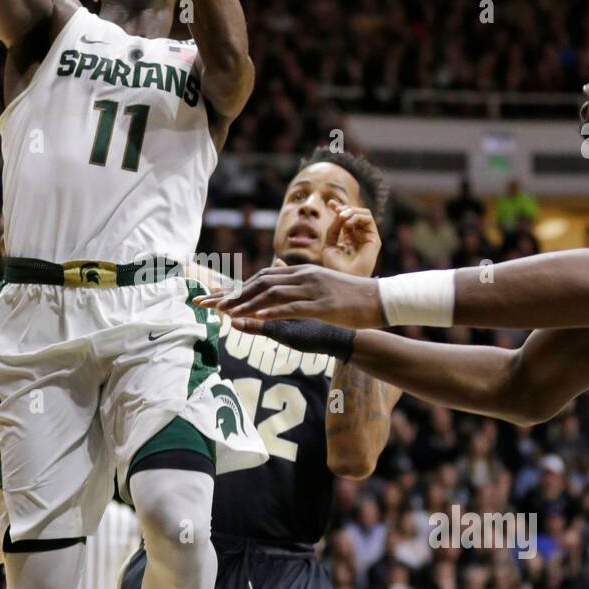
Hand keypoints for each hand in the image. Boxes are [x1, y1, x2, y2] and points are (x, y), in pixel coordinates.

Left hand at [194, 263, 383, 327]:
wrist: (378, 300)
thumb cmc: (349, 296)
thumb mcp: (319, 285)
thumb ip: (297, 283)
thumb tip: (278, 278)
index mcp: (301, 272)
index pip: (262, 277)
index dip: (237, 287)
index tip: (215, 297)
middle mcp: (303, 276)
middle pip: (261, 282)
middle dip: (234, 294)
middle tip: (210, 305)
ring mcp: (313, 289)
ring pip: (273, 293)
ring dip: (248, 303)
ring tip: (227, 313)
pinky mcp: (324, 305)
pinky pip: (295, 307)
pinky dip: (275, 311)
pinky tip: (259, 316)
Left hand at [322, 202, 381, 277]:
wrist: (344, 279)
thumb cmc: (335, 267)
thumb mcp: (329, 244)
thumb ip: (333, 228)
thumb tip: (337, 212)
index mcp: (348, 238)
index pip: (346, 219)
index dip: (339, 208)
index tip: (330, 203)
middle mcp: (359, 236)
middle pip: (355, 213)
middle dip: (345, 208)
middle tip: (336, 211)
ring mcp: (367, 237)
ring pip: (364, 214)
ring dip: (351, 212)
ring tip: (342, 217)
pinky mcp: (374, 239)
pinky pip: (368, 219)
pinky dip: (357, 217)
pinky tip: (348, 223)